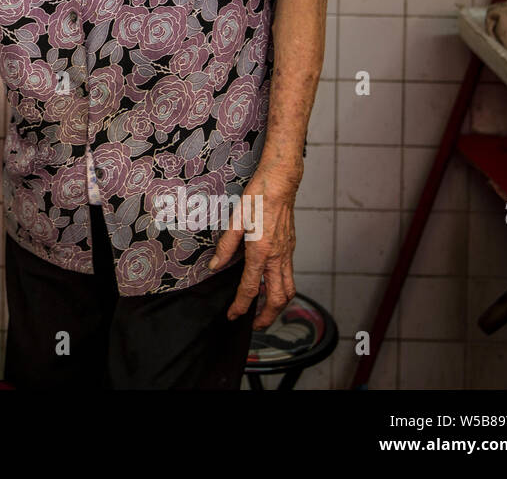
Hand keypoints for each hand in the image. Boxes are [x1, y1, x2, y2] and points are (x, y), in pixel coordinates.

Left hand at [209, 168, 297, 329]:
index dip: (241, 306)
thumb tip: (216, 266)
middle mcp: (278, 257)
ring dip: (277, 305)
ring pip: (288, 290)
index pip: (250, 288)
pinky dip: (280, 288)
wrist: (281, 183)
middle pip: (278, 299)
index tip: (233, 316)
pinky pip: (289, 276)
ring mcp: (287, 253)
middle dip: (267, 317)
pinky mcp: (290, 248)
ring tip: (262, 310)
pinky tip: (267, 284)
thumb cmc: (258, 197)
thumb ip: (226, 246)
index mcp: (261, 252)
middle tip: (254, 324)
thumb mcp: (235, 220)